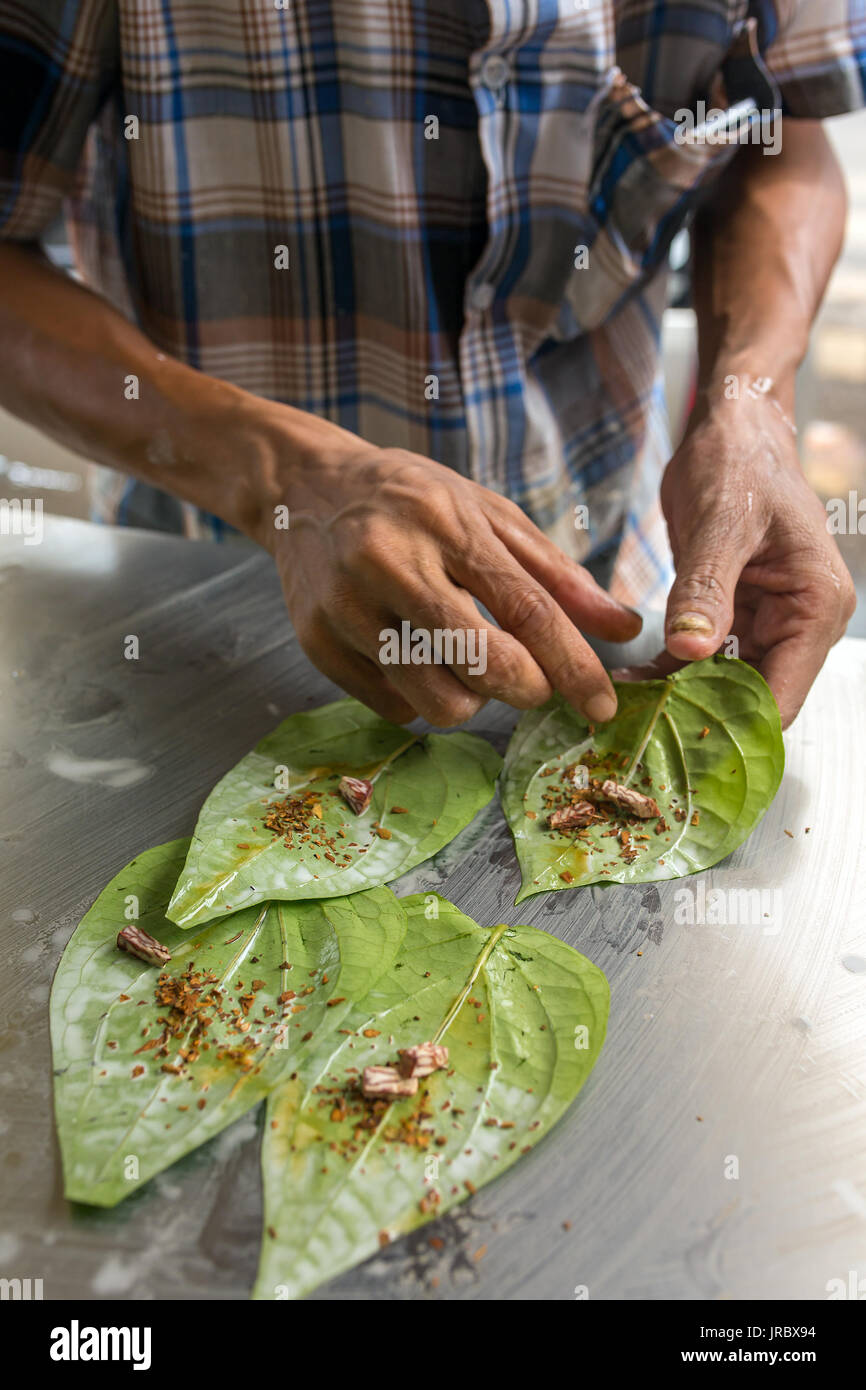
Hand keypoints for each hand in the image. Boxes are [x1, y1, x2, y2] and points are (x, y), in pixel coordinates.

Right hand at [254, 429, 641, 725]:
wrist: (305, 489)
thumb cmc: (412, 501)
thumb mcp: (488, 515)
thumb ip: (558, 575)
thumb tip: (625, 629)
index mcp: (446, 524)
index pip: (525, 607)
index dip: (572, 665)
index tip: (602, 705)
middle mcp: (390, 563)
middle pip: (482, 662)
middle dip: (526, 688)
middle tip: (532, 682)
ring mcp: (347, 608)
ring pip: (437, 700)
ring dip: (473, 699)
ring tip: (466, 662)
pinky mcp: (317, 645)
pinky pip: (395, 708)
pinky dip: (422, 697)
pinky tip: (418, 659)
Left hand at [613, 394, 855, 726]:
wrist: (729, 428)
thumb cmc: (739, 462)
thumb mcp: (721, 524)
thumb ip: (707, 590)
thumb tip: (692, 652)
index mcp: (815, 605)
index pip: (782, 695)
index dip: (734, 728)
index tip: (678, 743)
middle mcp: (799, 621)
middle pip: (754, 700)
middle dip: (700, 720)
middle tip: (639, 735)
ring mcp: (767, 620)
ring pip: (724, 685)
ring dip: (679, 699)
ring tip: (624, 712)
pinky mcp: (733, 613)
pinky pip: (702, 660)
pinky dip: (669, 672)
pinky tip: (628, 681)